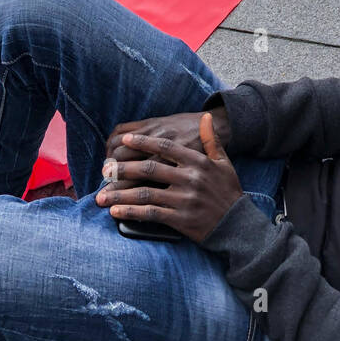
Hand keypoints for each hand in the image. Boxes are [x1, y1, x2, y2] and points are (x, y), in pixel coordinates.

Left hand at [96, 114, 244, 242]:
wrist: (238, 223)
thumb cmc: (228, 191)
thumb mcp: (223, 162)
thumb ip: (211, 139)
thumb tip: (205, 117)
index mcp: (198, 162)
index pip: (165, 147)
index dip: (143, 142)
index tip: (125, 140)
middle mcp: (189, 178)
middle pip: (149, 168)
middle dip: (124, 168)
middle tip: (105, 170)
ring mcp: (184, 199)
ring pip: (145, 193)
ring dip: (121, 194)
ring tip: (101, 196)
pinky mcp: (180, 219)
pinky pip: (150, 213)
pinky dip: (131, 212)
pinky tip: (117, 211)